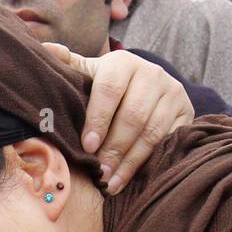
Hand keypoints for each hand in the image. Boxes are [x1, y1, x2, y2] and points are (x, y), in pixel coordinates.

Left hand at [44, 43, 193, 194]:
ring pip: (151, 132)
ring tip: (111, 182)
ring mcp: (173, 92)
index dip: (98, 119)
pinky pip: (168, 141)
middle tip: (99, 173)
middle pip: (132, 116)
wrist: (150, 86)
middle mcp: (152, 73)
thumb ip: (70, 66)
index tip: (87, 146)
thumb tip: (44, 49)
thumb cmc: (110, 85)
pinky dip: (149, 163)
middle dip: (113, 148)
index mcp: (123, 62)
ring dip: (130, 162)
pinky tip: (132, 179)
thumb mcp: (91, 73)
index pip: (109, 90)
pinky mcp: (186, 111)